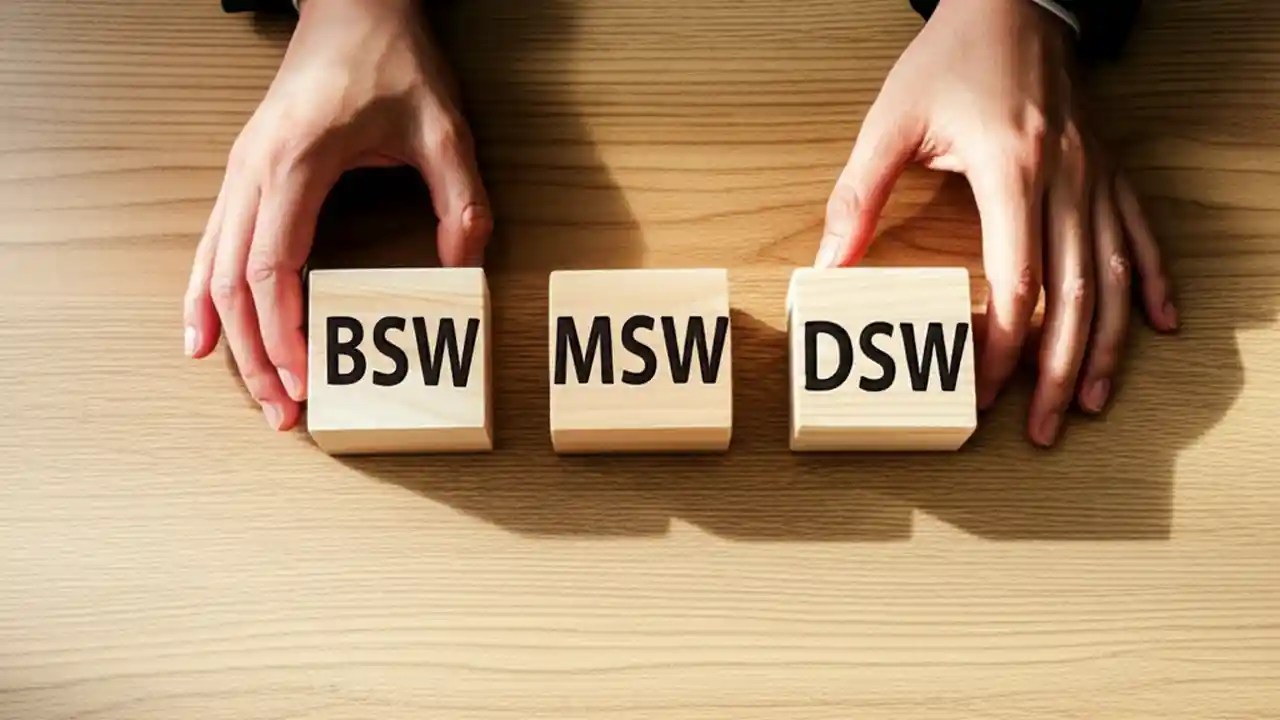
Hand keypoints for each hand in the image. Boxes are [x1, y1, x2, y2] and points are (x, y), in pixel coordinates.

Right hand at [183, 0, 490, 430]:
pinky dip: (203, 295)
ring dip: (229, 337)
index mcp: (296, 164)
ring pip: (213, 269)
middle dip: (257, 356)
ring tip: (254, 392)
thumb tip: (463, 266)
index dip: (285, 333)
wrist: (355, 4)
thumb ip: (460, 199)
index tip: (309, 379)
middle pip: (235, 283)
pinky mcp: (244, 172)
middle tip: (286, 413)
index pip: (272, 268)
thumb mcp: (444, 127)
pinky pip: (210, 244)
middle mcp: (253, 171)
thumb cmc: (393, 60)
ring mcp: (241, 171)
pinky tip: (200, 333)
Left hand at [817, 0, 1176, 446]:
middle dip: (1059, 370)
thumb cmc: (951, 57)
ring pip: (1117, 275)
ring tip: (1094, 400)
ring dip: (1108, 345)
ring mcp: (1096, 175)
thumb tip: (828, 264)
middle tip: (1046, 427)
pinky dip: (1153, 283)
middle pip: (1076, 294)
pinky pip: (1141, 234)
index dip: (1005, 346)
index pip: (1018, 282)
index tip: (984, 390)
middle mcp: (1066, 179)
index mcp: (1011, 171)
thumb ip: (857, 196)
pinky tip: (1160, 326)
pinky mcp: (1109, 168)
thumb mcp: (890, 121)